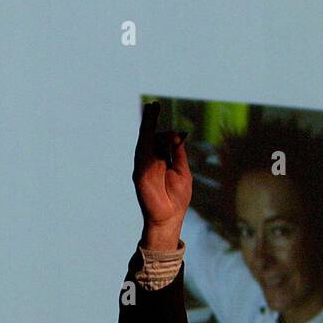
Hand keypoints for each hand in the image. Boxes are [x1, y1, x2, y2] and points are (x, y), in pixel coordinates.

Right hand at [132, 100, 192, 246]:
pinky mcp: (140, 173)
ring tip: (151, 109)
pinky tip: (150, 128)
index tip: (157, 107)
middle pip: (149, 136)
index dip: (158, 124)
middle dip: (150, 120)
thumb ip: (178, 153)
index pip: (158, 137)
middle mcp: (150, 160)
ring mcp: (144, 166)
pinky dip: (146, 140)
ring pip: (144, 141)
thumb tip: (177, 135)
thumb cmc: (177, 198)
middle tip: (153, 105)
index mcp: (160, 159)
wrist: (169, 218)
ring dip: (147, 125)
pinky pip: (142, 153)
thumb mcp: (182, 171)